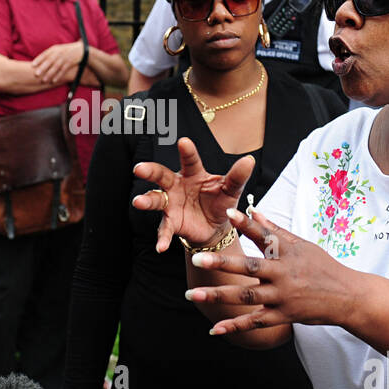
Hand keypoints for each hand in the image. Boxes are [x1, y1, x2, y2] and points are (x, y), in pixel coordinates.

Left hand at [30, 41, 86, 84]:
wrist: (81, 50)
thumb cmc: (66, 50)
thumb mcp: (58, 49)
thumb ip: (49, 54)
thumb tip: (38, 61)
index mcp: (54, 49)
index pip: (45, 54)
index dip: (38, 59)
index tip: (32, 65)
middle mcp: (59, 53)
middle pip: (49, 61)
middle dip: (42, 68)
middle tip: (36, 74)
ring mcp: (65, 58)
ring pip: (56, 67)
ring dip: (49, 74)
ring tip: (44, 80)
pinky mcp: (70, 63)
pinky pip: (63, 70)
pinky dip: (58, 76)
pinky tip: (53, 81)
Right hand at [132, 137, 255, 252]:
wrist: (215, 227)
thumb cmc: (221, 201)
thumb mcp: (231, 190)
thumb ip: (237, 177)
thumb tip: (249, 160)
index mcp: (193, 174)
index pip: (190, 161)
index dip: (187, 151)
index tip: (183, 141)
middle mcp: (177, 185)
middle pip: (162, 175)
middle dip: (150, 171)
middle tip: (139, 168)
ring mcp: (171, 204)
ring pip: (156, 199)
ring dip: (146, 201)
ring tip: (138, 202)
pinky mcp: (171, 222)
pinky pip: (164, 229)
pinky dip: (161, 238)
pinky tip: (160, 247)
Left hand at [185, 207, 357, 333]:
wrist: (347, 297)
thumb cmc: (323, 267)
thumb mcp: (302, 245)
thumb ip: (274, 231)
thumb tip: (254, 212)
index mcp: (287, 254)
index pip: (264, 236)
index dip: (246, 224)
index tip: (228, 213)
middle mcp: (283, 275)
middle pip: (249, 268)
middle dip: (222, 264)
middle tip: (197, 259)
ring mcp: (282, 297)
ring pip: (246, 297)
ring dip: (218, 296)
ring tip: (193, 295)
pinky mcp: (283, 316)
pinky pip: (256, 322)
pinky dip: (235, 326)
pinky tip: (215, 329)